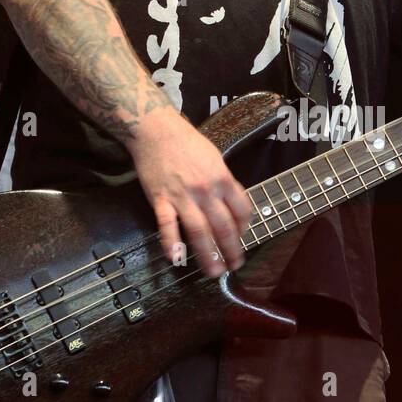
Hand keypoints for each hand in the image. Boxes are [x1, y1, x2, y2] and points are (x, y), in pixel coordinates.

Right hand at [128, 106, 254, 277]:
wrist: (156, 129)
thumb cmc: (186, 141)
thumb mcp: (214, 158)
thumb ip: (224, 182)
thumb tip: (231, 205)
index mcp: (223, 179)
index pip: (242, 210)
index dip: (245, 229)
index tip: (242, 239)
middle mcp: (206, 190)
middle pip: (224, 227)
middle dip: (232, 250)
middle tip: (234, 266)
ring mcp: (183, 196)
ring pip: (199, 232)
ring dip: (208, 255)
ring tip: (214, 272)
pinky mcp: (160, 199)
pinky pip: (167, 226)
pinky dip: (171, 243)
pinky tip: (175, 259)